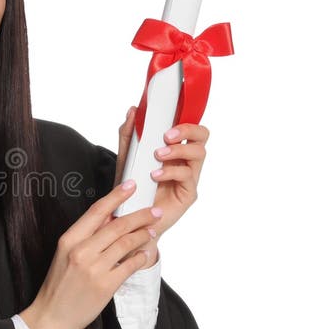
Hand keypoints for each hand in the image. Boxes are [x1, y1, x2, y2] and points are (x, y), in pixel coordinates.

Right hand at [19, 179, 160, 328]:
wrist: (51, 316)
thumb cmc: (59, 286)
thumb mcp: (65, 255)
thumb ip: (86, 237)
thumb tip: (109, 219)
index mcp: (69, 240)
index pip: (97, 211)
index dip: (116, 196)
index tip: (130, 186)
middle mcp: (81, 251)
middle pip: (117, 225)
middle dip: (140, 216)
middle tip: (154, 211)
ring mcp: (94, 268)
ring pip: (126, 243)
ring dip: (143, 235)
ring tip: (152, 232)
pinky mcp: (106, 285)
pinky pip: (130, 265)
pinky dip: (141, 258)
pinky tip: (145, 254)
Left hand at [114, 106, 207, 243]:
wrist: (130, 216)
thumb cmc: (133, 186)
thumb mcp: (126, 156)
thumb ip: (129, 134)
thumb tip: (133, 111)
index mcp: (174, 148)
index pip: (189, 126)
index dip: (185, 117)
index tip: (169, 114)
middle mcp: (185, 160)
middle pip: (202, 136)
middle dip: (187, 130)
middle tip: (166, 135)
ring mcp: (189, 176)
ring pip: (199, 153)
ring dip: (178, 150)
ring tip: (157, 155)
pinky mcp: (188, 193)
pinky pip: (187, 176)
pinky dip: (171, 172)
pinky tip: (155, 175)